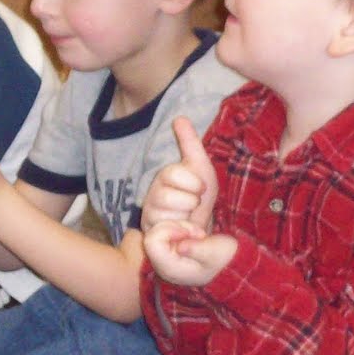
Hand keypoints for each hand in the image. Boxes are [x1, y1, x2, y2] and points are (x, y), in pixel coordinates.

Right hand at [141, 117, 217, 232]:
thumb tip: (180, 117)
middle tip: (195, 206)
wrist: (204, 231)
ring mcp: (149, 217)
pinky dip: (177, 233)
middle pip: (163, 195)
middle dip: (188, 202)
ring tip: (189, 220)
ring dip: (183, 218)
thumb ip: (190, 143)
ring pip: (160, 213)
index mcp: (164, 178)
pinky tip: (184, 232)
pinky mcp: (149, 237)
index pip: (171, 174)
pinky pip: (158, 233)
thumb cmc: (201, 199)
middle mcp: (152, 196)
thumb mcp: (201, 169)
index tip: (201, 190)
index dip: (192, 183)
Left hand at [143, 218, 236, 287]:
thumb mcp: (217, 253)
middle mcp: (161, 263)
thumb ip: (198, 250)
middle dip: (176, 225)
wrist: (229, 264)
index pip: (152, 241)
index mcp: (169, 268)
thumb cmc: (224, 260)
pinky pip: (166, 228)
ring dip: (180, 224)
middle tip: (198, 232)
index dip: (170, 229)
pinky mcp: (169, 247)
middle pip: (153, 231)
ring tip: (198, 234)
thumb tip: (180, 246)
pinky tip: (194, 233)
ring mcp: (164, 255)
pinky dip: (180, 226)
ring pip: (159, 227)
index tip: (190, 232)